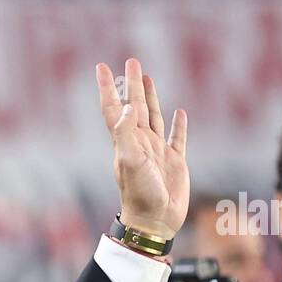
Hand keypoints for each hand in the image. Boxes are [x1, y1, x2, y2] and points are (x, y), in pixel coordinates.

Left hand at [95, 59, 188, 234]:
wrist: (154, 221)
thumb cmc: (139, 194)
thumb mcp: (129, 161)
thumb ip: (126, 132)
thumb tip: (129, 105)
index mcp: (126, 140)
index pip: (115, 107)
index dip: (108, 87)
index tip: (101, 66)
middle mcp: (140, 142)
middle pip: (136, 105)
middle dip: (132, 83)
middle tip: (132, 61)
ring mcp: (158, 151)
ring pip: (154, 116)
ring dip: (151, 97)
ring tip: (148, 78)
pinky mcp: (175, 162)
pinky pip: (177, 138)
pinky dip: (178, 124)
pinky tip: (179, 112)